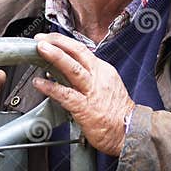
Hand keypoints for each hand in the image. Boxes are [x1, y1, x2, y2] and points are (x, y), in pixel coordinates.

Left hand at [33, 33, 134, 156]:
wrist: (130, 131)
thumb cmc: (117, 114)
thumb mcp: (107, 87)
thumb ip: (88, 78)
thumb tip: (65, 73)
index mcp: (103, 71)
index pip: (82, 50)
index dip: (64, 43)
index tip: (50, 39)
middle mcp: (98, 77)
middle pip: (78, 53)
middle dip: (58, 42)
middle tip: (41, 38)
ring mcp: (92, 92)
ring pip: (73, 68)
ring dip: (55, 56)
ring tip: (41, 48)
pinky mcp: (85, 108)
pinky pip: (65, 95)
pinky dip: (50, 88)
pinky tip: (39, 83)